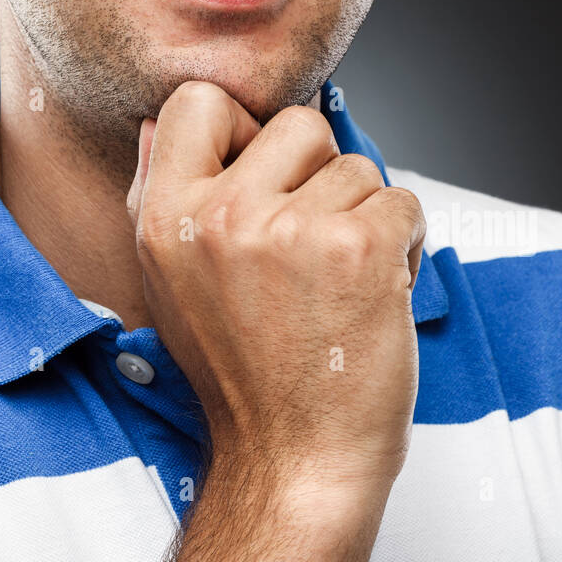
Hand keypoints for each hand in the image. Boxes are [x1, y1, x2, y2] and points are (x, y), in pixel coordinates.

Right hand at [127, 81, 425, 495]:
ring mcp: (292, 231)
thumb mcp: (169, 282)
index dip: (242, 128)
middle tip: (309, 245)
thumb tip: (158, 123)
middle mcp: (221, 216)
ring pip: (357, 167)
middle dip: (319, 174)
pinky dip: (404, 242)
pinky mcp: (359, 250)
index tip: (261, 175)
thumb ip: (161, 195)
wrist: (293, 462)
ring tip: (338, 282)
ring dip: (364, 216)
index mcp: (166, 217)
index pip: (200, 99)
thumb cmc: (238, 372)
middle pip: (297, 124)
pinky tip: (375, 291)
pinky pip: (402, 201)